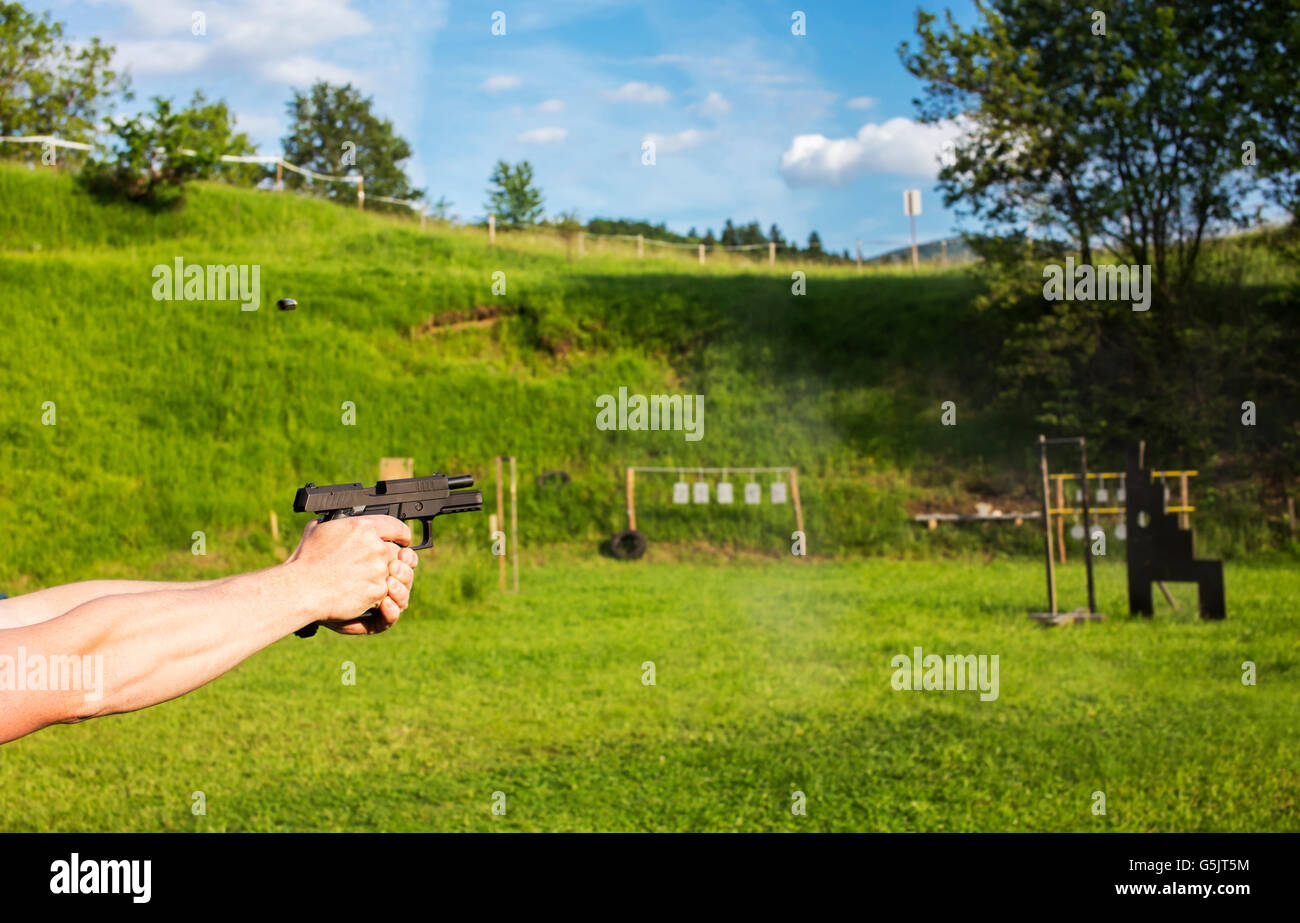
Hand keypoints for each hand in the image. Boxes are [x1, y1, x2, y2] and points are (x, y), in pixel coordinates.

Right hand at [284, 516, 417, 634]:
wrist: (303, 588)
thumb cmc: (305, 559)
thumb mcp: (318, 529)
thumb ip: (338, 523)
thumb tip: (339, 521)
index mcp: (362, 527)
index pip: (395, 525)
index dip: (401, 533)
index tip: (403, 538)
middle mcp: (375, 546)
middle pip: (395, 552)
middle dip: (387, 559)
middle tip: (372, 566)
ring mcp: (378, 569)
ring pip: (392, 573)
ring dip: (381, 577)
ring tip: (362, 581)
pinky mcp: (378, 590)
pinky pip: (384, 591)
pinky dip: (375, 594)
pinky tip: (358, 593)